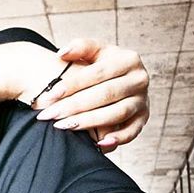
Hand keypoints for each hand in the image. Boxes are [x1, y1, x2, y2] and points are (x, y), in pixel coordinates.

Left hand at [33, 39, 149, 152]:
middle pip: (105, 94)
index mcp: (128, 59)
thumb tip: (61, 53)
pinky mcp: (143, 118)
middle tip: (50, 115)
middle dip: (75, 106)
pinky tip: (98, 144)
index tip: (51, 95)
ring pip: (116, 113)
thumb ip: (80, 47)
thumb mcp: (94, 53)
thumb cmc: (102, 66)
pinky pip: (133, 131)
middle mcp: (139, 79)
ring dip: (88, 122)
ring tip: (63, 126)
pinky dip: (118, 138)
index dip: (73, 84)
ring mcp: (142, 100)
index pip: (98, 73)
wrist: (122, 80)